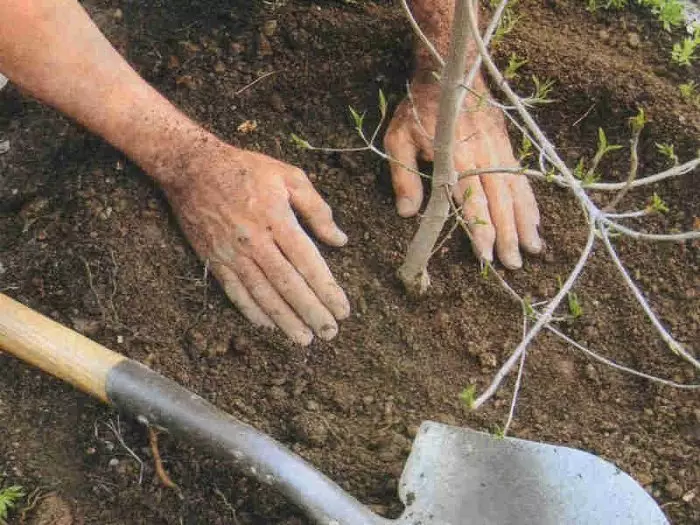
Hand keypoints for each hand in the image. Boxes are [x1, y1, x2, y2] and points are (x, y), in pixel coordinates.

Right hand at [162, 139, 349, 344]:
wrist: (192, 167)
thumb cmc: (246, 169)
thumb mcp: (289, 176)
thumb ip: (317, 209)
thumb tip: (339, 240)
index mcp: (277, 219)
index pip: (307, 262)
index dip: (326, 289)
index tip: (343, 309)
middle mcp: (255, 241)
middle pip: (288, 284)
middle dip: (311, 311)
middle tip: (330, 332)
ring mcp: (232, 253)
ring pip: (262, 294)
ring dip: (285, 319)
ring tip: (303, 338)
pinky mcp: (214, 260)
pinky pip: (235, 291)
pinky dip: (252, 311)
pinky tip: (268, 325)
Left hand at [383, 79, 541, 268]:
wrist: (451, 71)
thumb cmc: (420, 109)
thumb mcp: (399, 139)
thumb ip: (404, 177)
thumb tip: (407, 214)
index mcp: (456, 158)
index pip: (472, 200)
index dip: (480, 228)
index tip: (486, 254)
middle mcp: (483, 156)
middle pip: (500, 201)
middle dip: (507, 234)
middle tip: (513, 263)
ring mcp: (499, 150)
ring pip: (516, 192)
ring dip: (525, 222)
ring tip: (533, 249)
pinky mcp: (506, 145)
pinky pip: (521, 178)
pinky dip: (529, 201)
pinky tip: (535, 221)